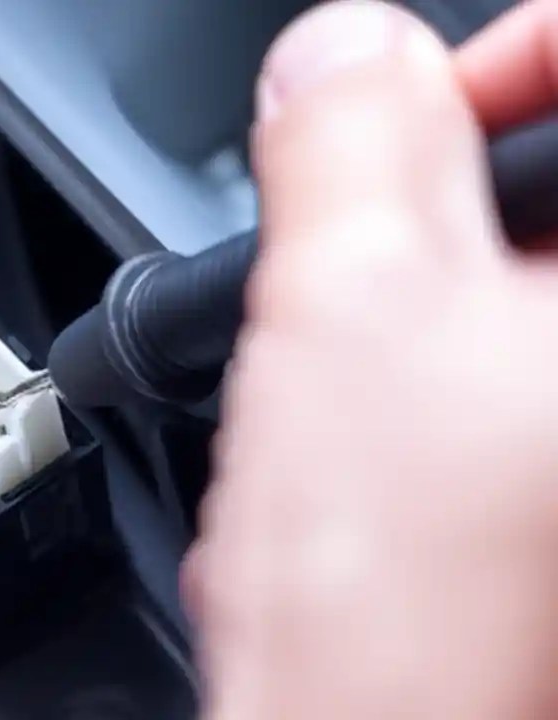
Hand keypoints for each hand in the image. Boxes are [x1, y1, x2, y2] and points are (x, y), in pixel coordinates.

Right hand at [188, 1, 557, 717]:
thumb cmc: (408, 615)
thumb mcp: (346, 308)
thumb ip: (347, 137)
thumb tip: (343, 59)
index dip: (499, 70)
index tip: (403, 119)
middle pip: (536, 225)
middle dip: (410, 234)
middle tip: (334, 288)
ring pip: (490, 322)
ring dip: (375, 345)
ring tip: (317, 428)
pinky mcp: (534, 513)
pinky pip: (475, 414)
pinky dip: (390, 421)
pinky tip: (335, 489)